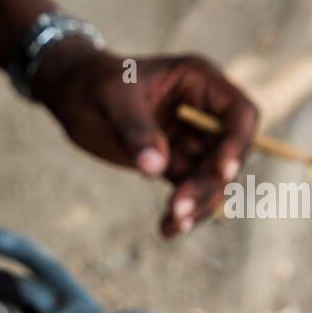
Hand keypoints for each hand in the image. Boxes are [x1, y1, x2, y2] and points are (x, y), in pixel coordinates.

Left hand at [31, 43, 258, 238]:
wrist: (71, 94)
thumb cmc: (94, 84)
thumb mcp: (114, 100)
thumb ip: (136, 131)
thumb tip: (155, 169)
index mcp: (200, 82)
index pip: (240, 114)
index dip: (237, 143)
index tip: (222, 172)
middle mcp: (203, 111)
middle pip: (228, 153)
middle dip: (209, 184)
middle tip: (178, 208)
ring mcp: (191, 138)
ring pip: (210, 178)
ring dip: (198, 204)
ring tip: (172, 226)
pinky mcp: (174, 162)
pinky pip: (188, 190)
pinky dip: (182, 211)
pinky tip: (168, 230)